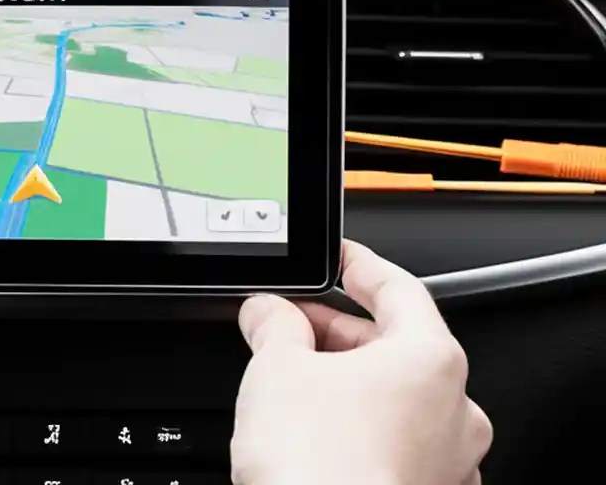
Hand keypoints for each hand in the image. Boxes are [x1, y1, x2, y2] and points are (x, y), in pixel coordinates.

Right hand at [231, 240, 491, 484]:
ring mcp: (448, 461)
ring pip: (396, 403)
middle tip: (288, 328)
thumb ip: (275, 326)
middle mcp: (455, 409)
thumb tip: (268, 312)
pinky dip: (359, 434)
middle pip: (396, 348)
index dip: (360, 267)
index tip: (340, 260)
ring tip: (294, 389)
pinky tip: (318, 440)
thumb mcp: (276, 368)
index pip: (399, 289)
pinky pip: (394, 448)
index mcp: (431, 359)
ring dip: (349, 388)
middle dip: (337, 335)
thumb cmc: (319, 465)